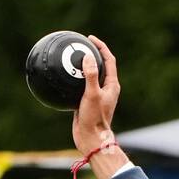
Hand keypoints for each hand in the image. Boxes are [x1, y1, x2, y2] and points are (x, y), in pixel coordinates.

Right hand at [72, 35, 126, 178]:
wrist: (91, 139)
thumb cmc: (94, 119)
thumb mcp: (92, 95)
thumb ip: (91, 75)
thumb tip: (88, 57)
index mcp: (112, 85)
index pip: (109, 60)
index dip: (101, 47)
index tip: (90, 39)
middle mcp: (106, 89)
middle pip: (102, 66)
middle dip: (93, 53)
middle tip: (82, 45)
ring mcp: (97, 96)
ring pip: (91, 76)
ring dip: (84, 66)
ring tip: (73, 57)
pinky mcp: (88, 102)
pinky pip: (82, 86)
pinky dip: (76, 79)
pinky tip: (66, 78)